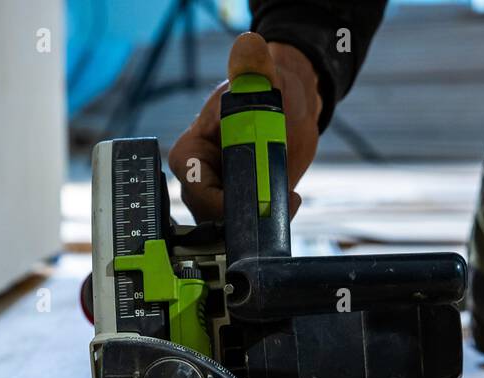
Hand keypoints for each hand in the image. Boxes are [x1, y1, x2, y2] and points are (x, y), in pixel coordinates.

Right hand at [167, 32, 321, 221]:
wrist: (290, 109)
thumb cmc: (268, 91)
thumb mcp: (263, 79)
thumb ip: (254, 68)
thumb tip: (249, 45)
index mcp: (193, 150)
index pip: (192, 186)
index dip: (217, 199)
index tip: (250, 195)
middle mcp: (202, 178)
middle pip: (209, 215)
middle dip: (241, 216)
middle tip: (276, 203)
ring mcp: (222, 196)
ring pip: (230, 226)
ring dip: (258, 221)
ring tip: (287, 198)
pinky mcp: (244, 208)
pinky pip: (251, 226)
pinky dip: (270, 222)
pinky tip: (290, 202)